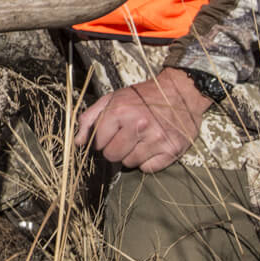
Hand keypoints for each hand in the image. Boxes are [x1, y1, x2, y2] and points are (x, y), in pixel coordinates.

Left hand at [73, 68, 213, 172]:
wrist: (181, 91)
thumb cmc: (143, 96)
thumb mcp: (113, 98)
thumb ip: (90, 118)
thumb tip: (78, 142)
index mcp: (120, 110)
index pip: (98, 141)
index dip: (102, 139)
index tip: (110, 133)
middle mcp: (138, 125)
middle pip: (112, 156)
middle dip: (114, 149)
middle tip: (124, 137)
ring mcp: (156, 138)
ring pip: (129, 163)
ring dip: (130, 155)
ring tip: (138, 140)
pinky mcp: (172, 149)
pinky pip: (148, 168)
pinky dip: (147, 161)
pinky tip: (151, 147)